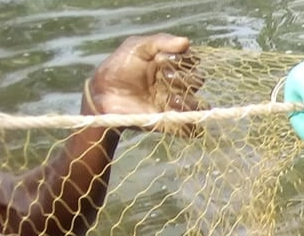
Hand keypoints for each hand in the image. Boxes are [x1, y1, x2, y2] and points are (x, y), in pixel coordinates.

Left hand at [85, 34, 206, 136]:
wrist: (105, 94)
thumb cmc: (119, 68)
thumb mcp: (136, 47)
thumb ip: (161, 41)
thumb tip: (186, 42)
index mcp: (172, 66)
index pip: (192, 61)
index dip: (181, 60)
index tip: (161, 59)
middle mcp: (177, 84)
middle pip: (198, 81)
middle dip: (182, 78)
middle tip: (162, 77)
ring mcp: (175, 104)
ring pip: (198, 104)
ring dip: (185, 99)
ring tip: (167, 98)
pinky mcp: (171, 122)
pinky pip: (190, 126)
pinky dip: (186, 120)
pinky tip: (168, 110)